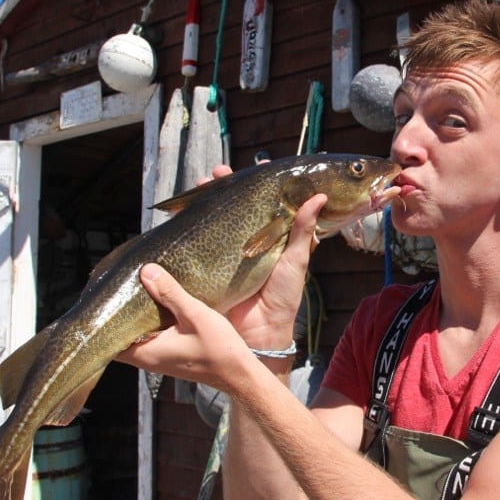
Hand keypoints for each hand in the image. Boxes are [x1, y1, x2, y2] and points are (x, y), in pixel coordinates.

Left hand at [115, 264, 248, 386]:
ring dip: (137, 319)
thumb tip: (147, 271)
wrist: (239, 375)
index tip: (106, 299)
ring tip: (139, 292)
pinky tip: (161, 306)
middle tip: (122, 289)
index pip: (109, 341)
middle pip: (121, 337)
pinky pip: (151, 339)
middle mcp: (148, 359)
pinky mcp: (170, 357)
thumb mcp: (195, 315)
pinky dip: (151, 324)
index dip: (104, 321)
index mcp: (147, 352)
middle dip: (121, 315)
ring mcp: (159, 360)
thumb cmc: (220, 350)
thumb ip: (170, 293)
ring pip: (137, 338)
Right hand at [117, 167, 326, 383]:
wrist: (260, 333)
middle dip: (224, 187)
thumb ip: (302, 230)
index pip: (267, 203)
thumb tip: (317, 197)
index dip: (258, 185)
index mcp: (274, 237)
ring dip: (206, 201)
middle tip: (215, 173)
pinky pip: (201, 241)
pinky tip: (181, 212)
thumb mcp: (295, 260)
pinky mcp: (212, 265)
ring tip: (200, 185)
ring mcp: (229, 252)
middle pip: (237, 207)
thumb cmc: (283, 296)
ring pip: (217, 219)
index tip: (253, 167)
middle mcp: (250, 241)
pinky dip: (190, 225)